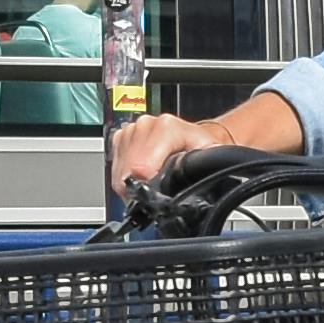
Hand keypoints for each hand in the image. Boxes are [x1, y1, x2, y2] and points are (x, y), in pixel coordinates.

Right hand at [106, 111, 229, 191]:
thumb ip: (201, 169)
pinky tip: (140, 177)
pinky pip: (114, 165)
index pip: (143, 165)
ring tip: (149, 184)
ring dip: (130, 183)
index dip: (147, 186)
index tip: (153, 197)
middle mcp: (146, 125)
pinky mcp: (121, 136)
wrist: (192, 135)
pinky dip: (124, 176)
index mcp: (166, 128)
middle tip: (153, 194)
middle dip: (138, 188)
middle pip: (128, 170)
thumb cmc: (199, 147)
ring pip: (120, 170)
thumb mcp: (209, 157)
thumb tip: (195, 189)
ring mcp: (131, 129)